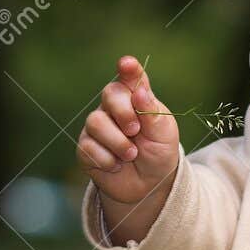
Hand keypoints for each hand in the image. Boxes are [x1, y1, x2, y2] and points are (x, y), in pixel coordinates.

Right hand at [78, 55, 180, 213]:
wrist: (147, 185)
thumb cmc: (157, 153)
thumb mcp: (164, 133)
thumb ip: (152, 112)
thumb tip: (139, 92)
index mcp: (136, 97)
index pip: (131, 77)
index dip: (129, 69)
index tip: (127, 64)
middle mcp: (114, 107)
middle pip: (110, 93)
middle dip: (124, 112)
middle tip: (135, 130)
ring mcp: (98, 126)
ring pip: (96, 122)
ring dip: (118, 142)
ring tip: (131, 155)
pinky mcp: (85, 147)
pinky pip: (89, 147)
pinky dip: (108, 160)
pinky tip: (116, 165)